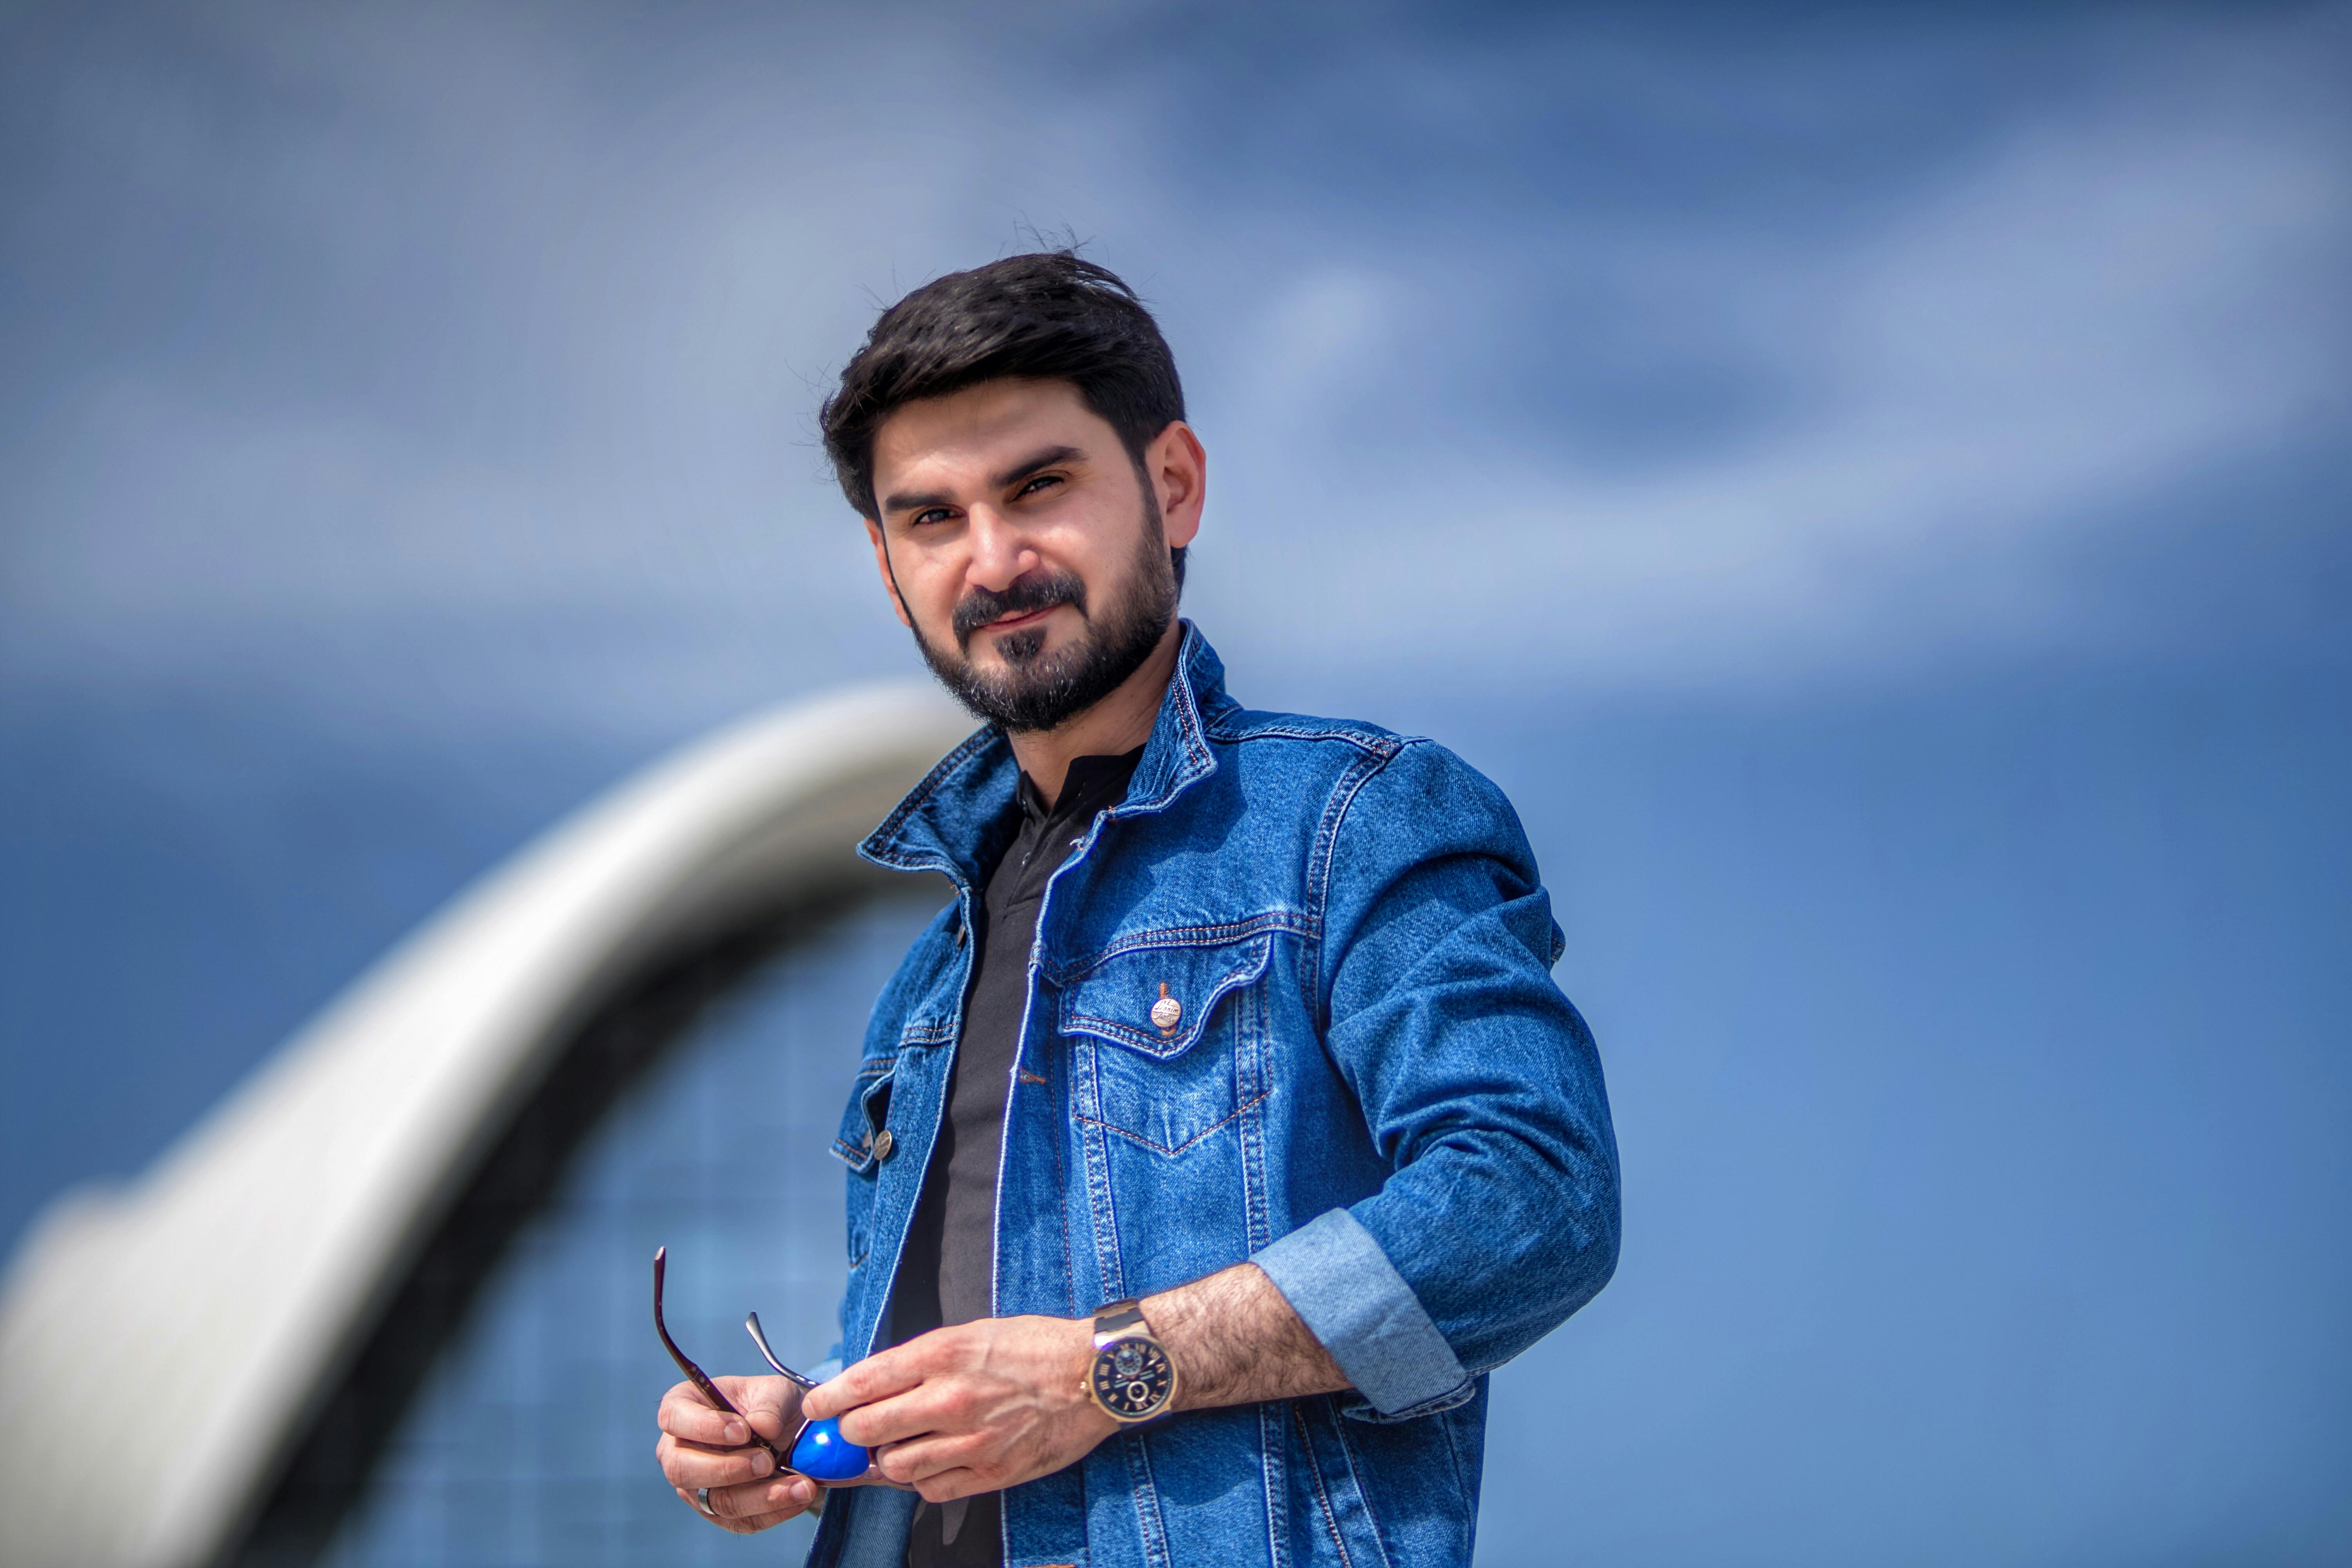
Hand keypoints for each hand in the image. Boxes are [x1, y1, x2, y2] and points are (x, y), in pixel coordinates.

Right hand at [655, 1373, 888, 1531]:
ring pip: (716, 1502)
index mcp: (682, 1409)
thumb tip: (763, 1428)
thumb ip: (769, 1404)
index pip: (673, 1417)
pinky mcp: (718, 1513)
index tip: (743, 1430)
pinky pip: (741, 1521)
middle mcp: (678, 1451)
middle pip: (682, 1470)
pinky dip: (773, 1512)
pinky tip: (798, 1497)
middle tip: (767, 1462)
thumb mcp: (776, 1391)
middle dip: (727, 1469)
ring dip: (760, 1497)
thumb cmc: (770, 1404)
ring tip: (799, 1486)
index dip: (704, 1426)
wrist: (789, 1433)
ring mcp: (695, 1487)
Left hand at [801, 1315, 1117, 1502]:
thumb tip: (870, 1387)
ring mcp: (971, 1440)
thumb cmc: (1033, 1347)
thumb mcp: (970, 1334)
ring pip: (895, 1467)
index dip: (827, 1401)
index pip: (860, 1383)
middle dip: (851, 1435)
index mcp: (941, 1354)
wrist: (1094, 1374)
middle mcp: (950, 1398)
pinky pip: (932, 1490)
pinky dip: (924, 1480)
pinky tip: (935, 1461)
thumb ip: (918, 1361)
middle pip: (866, 1431)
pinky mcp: (992, 1472)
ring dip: (888, 1461)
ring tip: (900, 1447)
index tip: (816, 1409)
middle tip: (855, 1432)